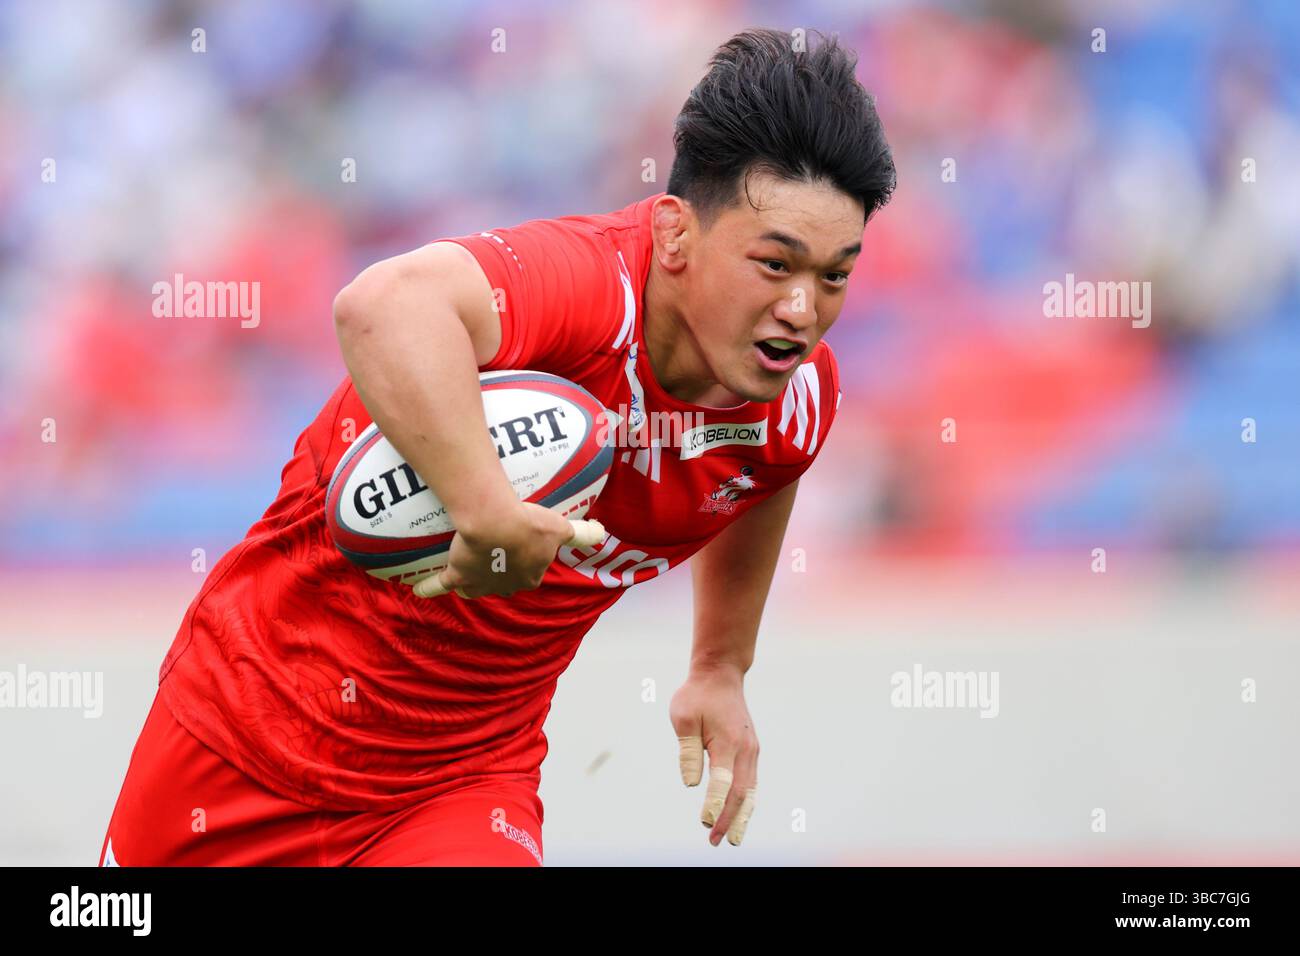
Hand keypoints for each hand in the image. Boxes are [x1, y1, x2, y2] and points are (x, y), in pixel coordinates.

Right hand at [412, 503, 596, 598]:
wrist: (496, 521)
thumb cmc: (531, 524)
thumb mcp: (561, 528)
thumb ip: (582, 534)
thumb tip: (603, 533)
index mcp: (530, 576)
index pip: (531, 574)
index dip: (528, 563)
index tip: (523, 548)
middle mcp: (505, 586)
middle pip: (503, 582)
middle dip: (501, 573)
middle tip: (496, 553)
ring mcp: (480, 582)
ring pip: (476, 587)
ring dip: (474, 582)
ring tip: (468, 572)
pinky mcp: (457, 574)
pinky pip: (441, 584)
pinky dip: (430, 588)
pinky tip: (419, 590)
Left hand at [670, 667, 757, 846]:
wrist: (720, 675)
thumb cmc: (697, 696)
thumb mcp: (683, 718)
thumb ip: (688, 752)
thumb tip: (692, 784)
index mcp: (727, 742)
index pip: (722, 782)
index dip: (714, 805)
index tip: (705, 823)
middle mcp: (745, 749)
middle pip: (741, 793)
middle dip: (730, 820)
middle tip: (717, 841)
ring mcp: (751, 750)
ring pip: (750, 790)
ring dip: (741, 815)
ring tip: (733, 838)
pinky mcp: (751, 750)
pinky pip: (751, 781)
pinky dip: (746, 801)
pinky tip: (738, 814)